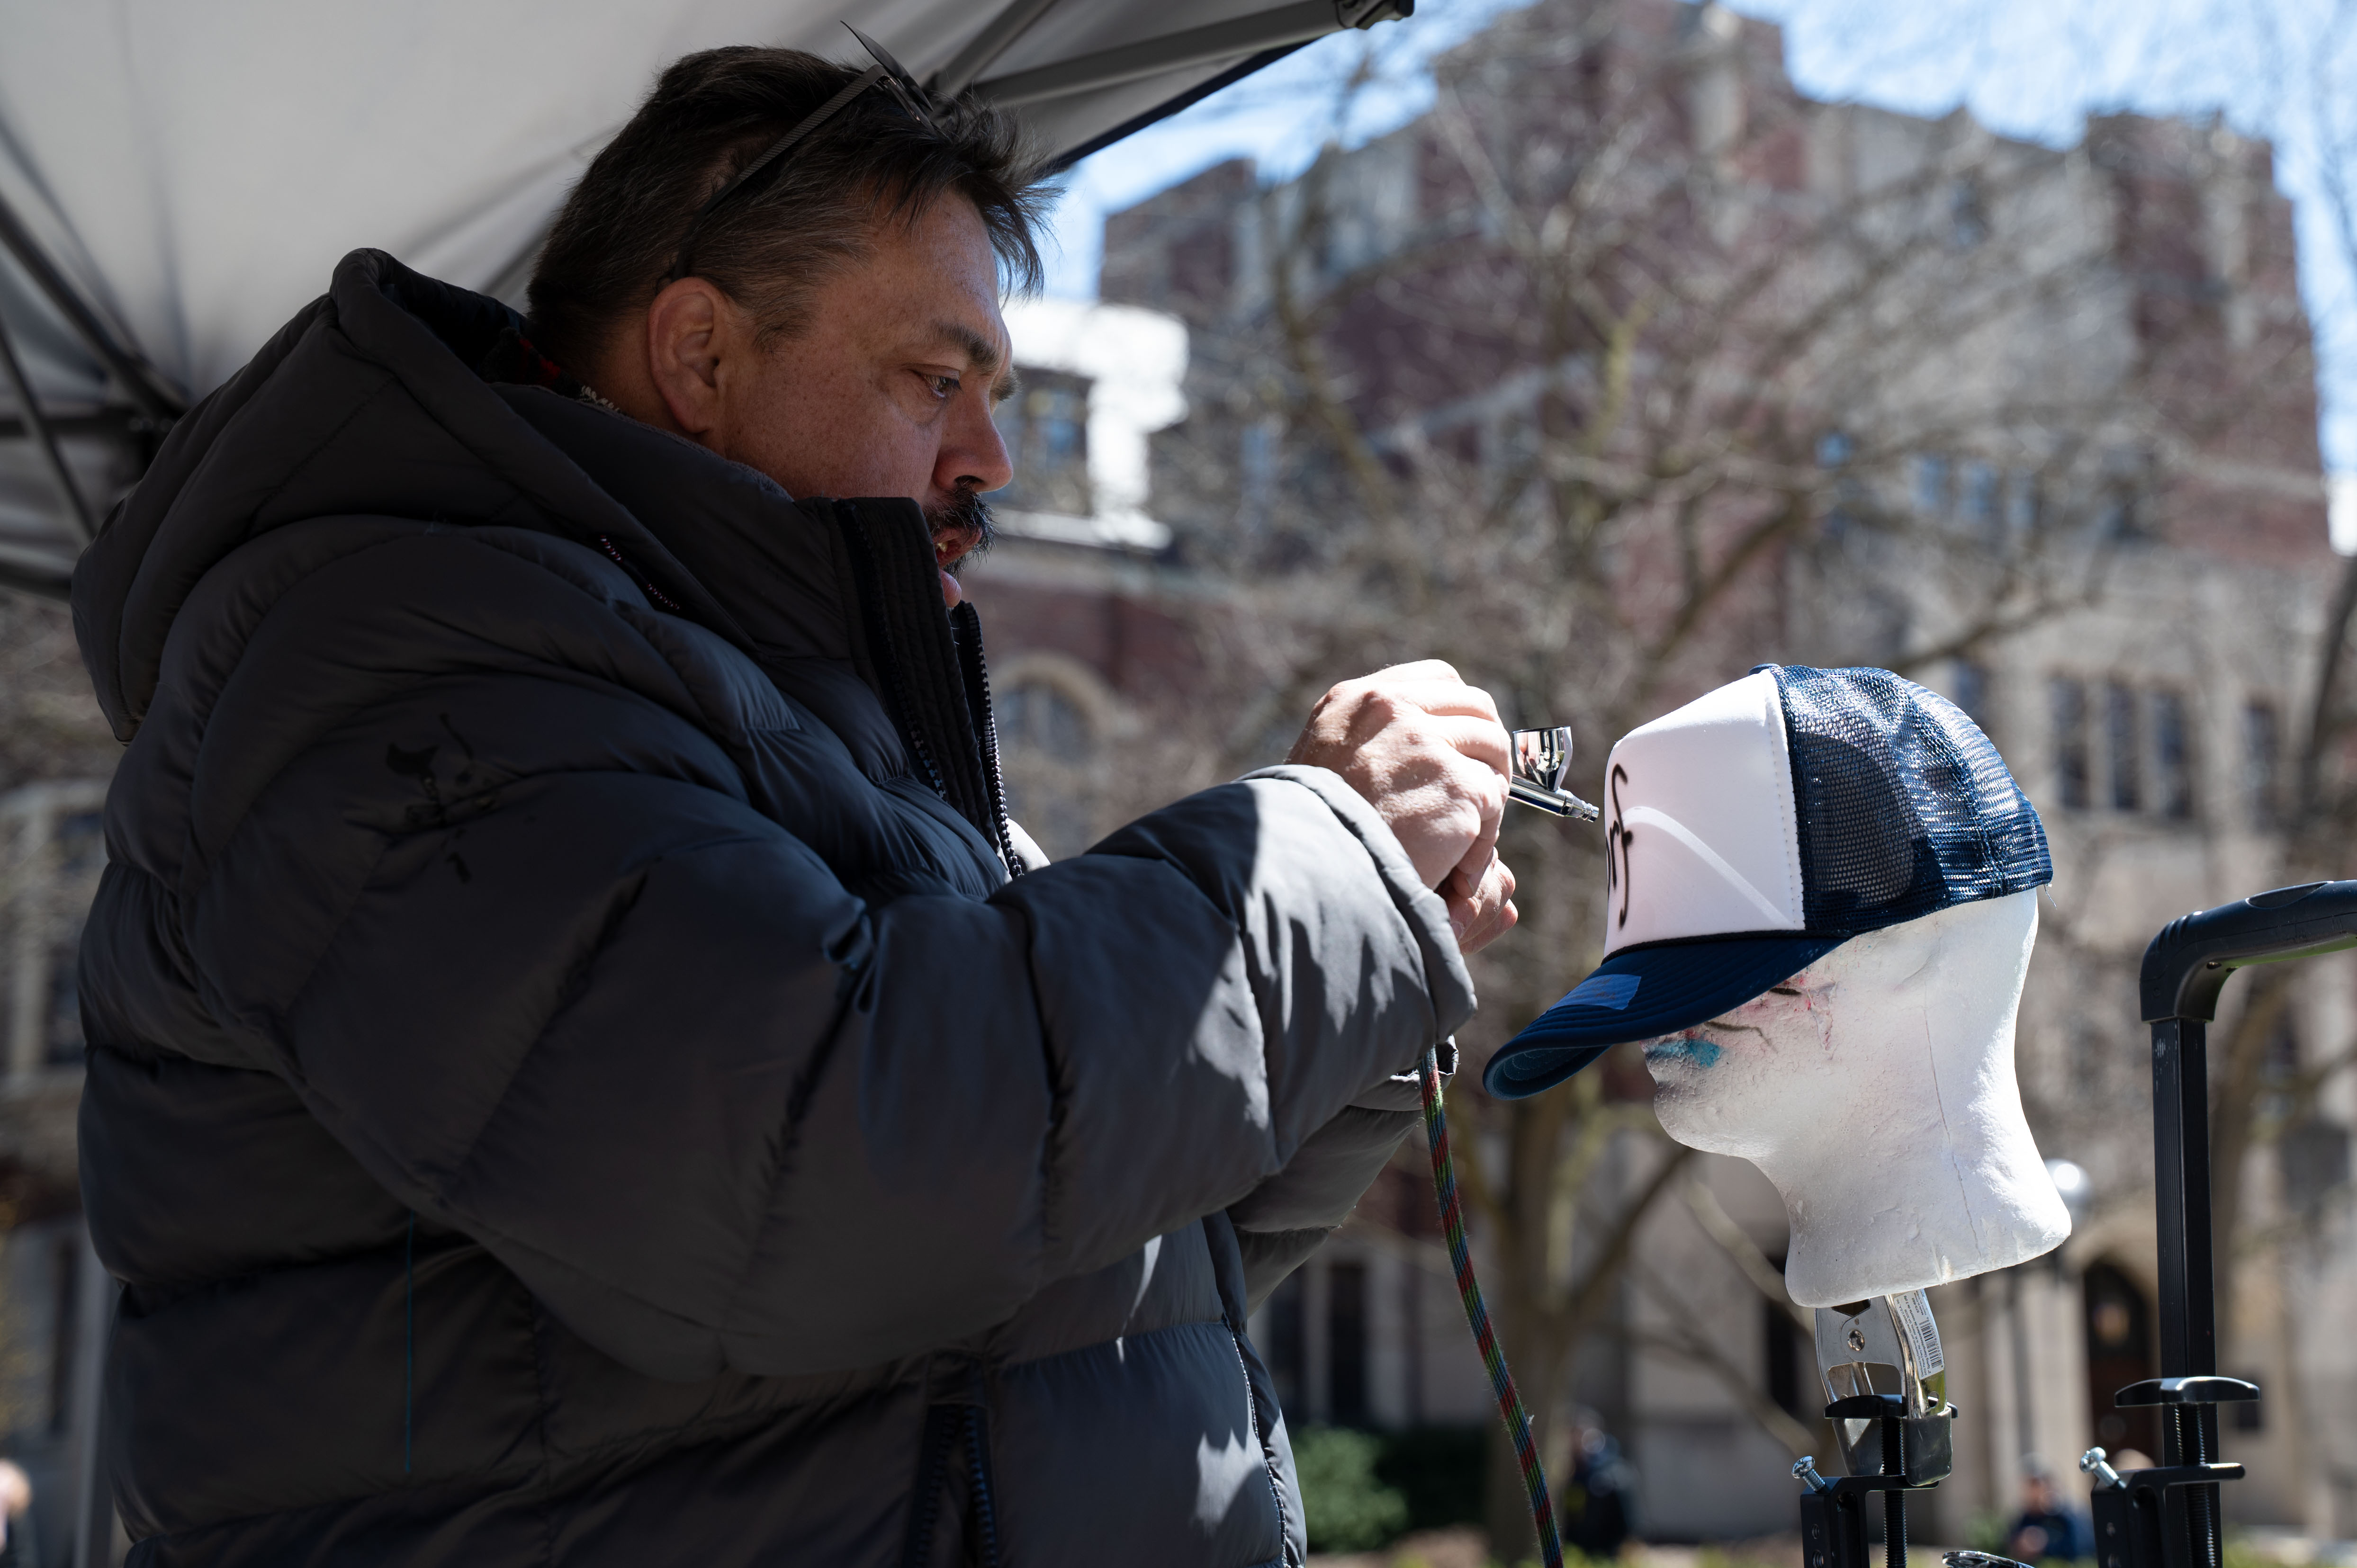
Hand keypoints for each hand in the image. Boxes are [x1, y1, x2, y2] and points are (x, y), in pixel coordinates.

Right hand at [1286, 660, 1519, 951]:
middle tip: (1480, 793)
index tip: (1462, 748)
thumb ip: (1369, 740)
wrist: (1311, 874)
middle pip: (1478, 708)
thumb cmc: (1314, 835)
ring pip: (1494, 749)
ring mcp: (1427, 744)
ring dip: (1490, 792)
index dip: (1461, 712)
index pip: (1439, 679)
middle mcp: (1392, 710)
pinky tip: (1459, 867)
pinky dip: (1483, 838)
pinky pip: (1495, 800)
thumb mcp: (1325, 763)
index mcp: (1358, 699)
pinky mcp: (1458, 786)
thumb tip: (1428, 745)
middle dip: (1487, 750)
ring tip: (1468, 834)